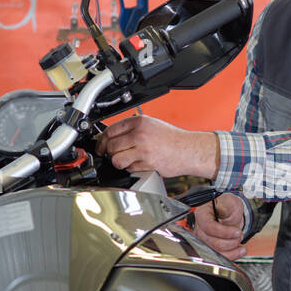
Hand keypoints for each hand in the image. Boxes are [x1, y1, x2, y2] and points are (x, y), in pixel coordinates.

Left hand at [95, 114, 219, 179]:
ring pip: (116, 159)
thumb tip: (112, 136)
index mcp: (140, 122)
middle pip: (111, 145)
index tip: (101, 145)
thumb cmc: (173, 139)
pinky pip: (129, 168)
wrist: (189, 150)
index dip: (102, 140)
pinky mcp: (147, 163)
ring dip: (118, 162)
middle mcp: (140, 134)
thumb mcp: (152, 125)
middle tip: (113, 154)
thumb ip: (133, 128)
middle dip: (109, 152)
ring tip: (125, 160)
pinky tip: (138, 164)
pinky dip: (130, 168)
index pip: (111, 130)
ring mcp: (143, 149)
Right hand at [186, 192, 247, 259]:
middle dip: (230, 242)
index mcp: (202, 214)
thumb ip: (230, 212)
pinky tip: (238, 251)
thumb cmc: (226, 205)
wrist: (227, 211)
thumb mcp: (231, 203)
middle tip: (239, 234)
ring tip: (240, 244)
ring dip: (231, 251)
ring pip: (214, 253)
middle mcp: (199, 228)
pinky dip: (230, 256)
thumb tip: (229, 224)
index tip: (237, 232)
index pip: (208, 227)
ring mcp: (203, 239)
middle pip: (212, 242)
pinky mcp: (209, 248)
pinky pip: (218, 258)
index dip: (224, 232)